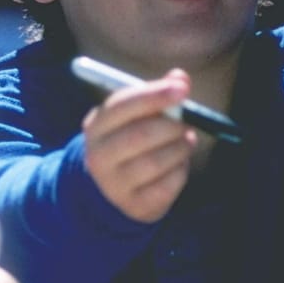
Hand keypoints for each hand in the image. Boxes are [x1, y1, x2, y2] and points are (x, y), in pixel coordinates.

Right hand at [80, 69, 194, 222]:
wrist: (111, 189)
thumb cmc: (129, 141)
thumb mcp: (134, 116)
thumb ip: (157, 95)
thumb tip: (180, 77)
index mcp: (96, 127)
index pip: (122, 105)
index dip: (154, 95)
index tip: (183, 89)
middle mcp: (99, 156)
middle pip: (140, 135)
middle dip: (171, 126)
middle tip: (187, 123)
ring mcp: (114, 184)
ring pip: (155, 162)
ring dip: (179, 149)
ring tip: (185, 142)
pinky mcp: (134, 205)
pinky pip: (166, 186)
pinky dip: (180, 172)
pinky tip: (178, 166)